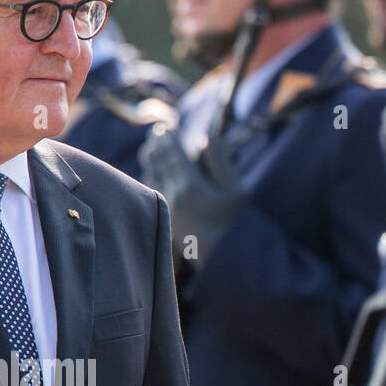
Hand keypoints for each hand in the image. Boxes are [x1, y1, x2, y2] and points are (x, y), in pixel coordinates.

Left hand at [139, 126, 245, 269]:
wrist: (225, 259)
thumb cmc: (236, 222)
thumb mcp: (235, 189)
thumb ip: (220, 161)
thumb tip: (207, 137)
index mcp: (189, 185)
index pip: (173, 154)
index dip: (168, 139)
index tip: (165, 127)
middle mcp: (173, 195)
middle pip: (159, 164)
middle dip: (156, 146)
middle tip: (154, 133)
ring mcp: (167, 209)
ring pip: (152, 178)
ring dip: (150, 161)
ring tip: (149, 148)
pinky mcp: (167, 220)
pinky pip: (153, 192)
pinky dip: (150, 178)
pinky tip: (151, 175)